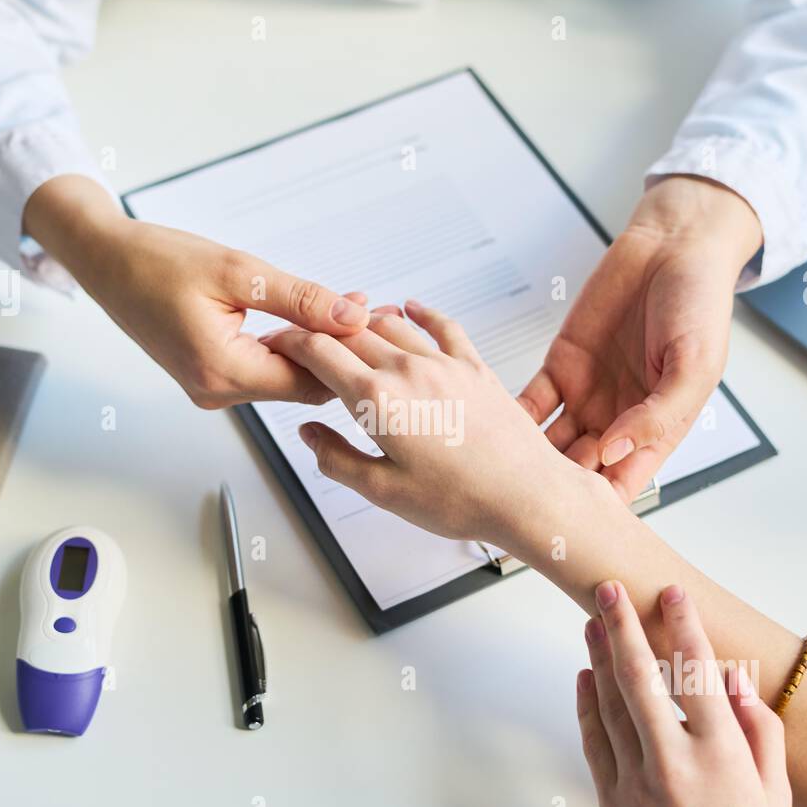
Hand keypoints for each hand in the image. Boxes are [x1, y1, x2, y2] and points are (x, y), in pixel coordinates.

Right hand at [23, 174, 369, 407]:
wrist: (104, 260)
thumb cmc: (155, 260)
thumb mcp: (238, 271)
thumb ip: (300, 300)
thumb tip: (351, 317)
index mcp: (221, 372)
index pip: (309, 382)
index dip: (348, 353)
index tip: (379, 318)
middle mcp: (215, 391)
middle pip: (300, 384)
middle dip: (340, 350)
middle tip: (376, 310)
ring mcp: (210, 387)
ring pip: (284, 376)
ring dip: (317, 345)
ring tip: (353, 308)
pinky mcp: (209, 375)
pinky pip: (263, 368)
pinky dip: (290, 345)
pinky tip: (312, 318)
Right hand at [262, 300, 598, 544]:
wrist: (526, 494)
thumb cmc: (462, 499)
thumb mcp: (383, 491)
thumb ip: (337, 459)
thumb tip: (310, 436)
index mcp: (378, 401)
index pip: (320, 353)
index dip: (291, 343)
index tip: (279, 344)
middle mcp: (409, 372)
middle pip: (351, 333)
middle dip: (321, 332)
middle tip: (305, 339)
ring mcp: (444, 365)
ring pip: (392, 325)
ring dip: (363, 322)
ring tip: (345, 327)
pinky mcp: (474, 367)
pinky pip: (441, 326)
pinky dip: (420, 312)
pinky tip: (412, 307)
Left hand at [519, 175, 761, 501]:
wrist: (673, 245)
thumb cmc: (699, 303)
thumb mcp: (694, 365)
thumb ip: (658, 413)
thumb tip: (615, 450)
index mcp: (656, 428)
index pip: (621, 481)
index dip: (596, 506)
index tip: (568, 523)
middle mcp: (618, 418)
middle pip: (578, 470)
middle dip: (551, 489)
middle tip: (518, 502)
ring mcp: (587, 394)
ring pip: (549, 442)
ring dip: (525, 458)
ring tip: (497, 472)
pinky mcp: (561, 366)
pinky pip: (531, 401)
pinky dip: (509, 414)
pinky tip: (489, 428)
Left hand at [578, 579, 793, 806]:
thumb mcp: (777, 794)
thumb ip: (761, 731)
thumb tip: (735, 679)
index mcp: (722, 755)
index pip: (697, 671)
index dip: (683, 624)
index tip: (673, 594)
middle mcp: (674, 763)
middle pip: (639, 676)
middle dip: (622, 625)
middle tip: (609, 590)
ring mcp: (636, 783)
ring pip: (609, 703)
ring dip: (598, 656)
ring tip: (594, 621)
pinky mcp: (612, 802)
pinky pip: (593, 741)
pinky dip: (586, 704)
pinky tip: (585, 677)